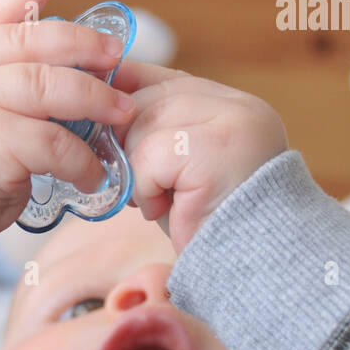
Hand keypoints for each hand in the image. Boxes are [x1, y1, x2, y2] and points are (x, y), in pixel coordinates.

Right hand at [0, 0, 134, 249]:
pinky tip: (92, 172)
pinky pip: (53, 142)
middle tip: (117, 60)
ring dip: (96, 101)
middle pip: (37, 43)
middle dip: (85, 47)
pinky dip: (81, 159)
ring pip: (51, 87)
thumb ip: (1, 75)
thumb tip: (70, 58)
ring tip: (121, 115)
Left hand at [111, 62, 288, 252]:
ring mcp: (233, 123)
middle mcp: (238, 107)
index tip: (98, 118)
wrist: (251, 270)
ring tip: (159, 199)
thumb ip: (153, 135)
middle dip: (125, 141)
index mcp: (233, 106)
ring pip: (143, 124)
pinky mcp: (218, 149)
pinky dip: (145, 187)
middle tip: (135, 181)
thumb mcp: (176, 170)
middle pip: (147, 99)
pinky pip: (150, 156)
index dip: (125, 97)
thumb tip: (102, 109)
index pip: (165, 80)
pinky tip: (165, 209)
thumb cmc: (209, 226)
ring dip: (136, 171)